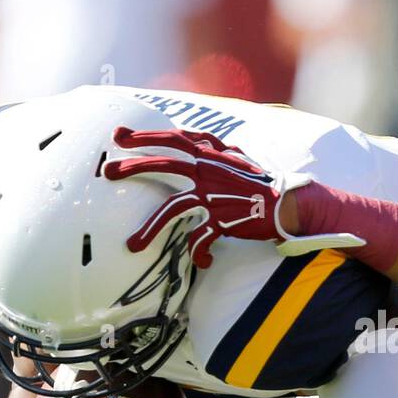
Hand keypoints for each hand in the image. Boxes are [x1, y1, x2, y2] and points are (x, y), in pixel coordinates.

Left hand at [103, 125, 363, 265]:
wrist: (288, 203)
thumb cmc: (261, 181)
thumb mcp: (236, 157)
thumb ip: (213, 148)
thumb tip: (194, 138)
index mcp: (212, 154)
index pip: (174, 138)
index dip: (145, 136)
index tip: (119, 135)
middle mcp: (210, 171)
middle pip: (165, 164)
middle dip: (134, 167)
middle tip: (108, 172)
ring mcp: (215, 196)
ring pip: (174, 208)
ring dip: (151, 228)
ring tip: (132, 245)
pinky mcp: (224, 221)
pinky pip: (203, 240)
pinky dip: (198, 253)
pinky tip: (198, 263)